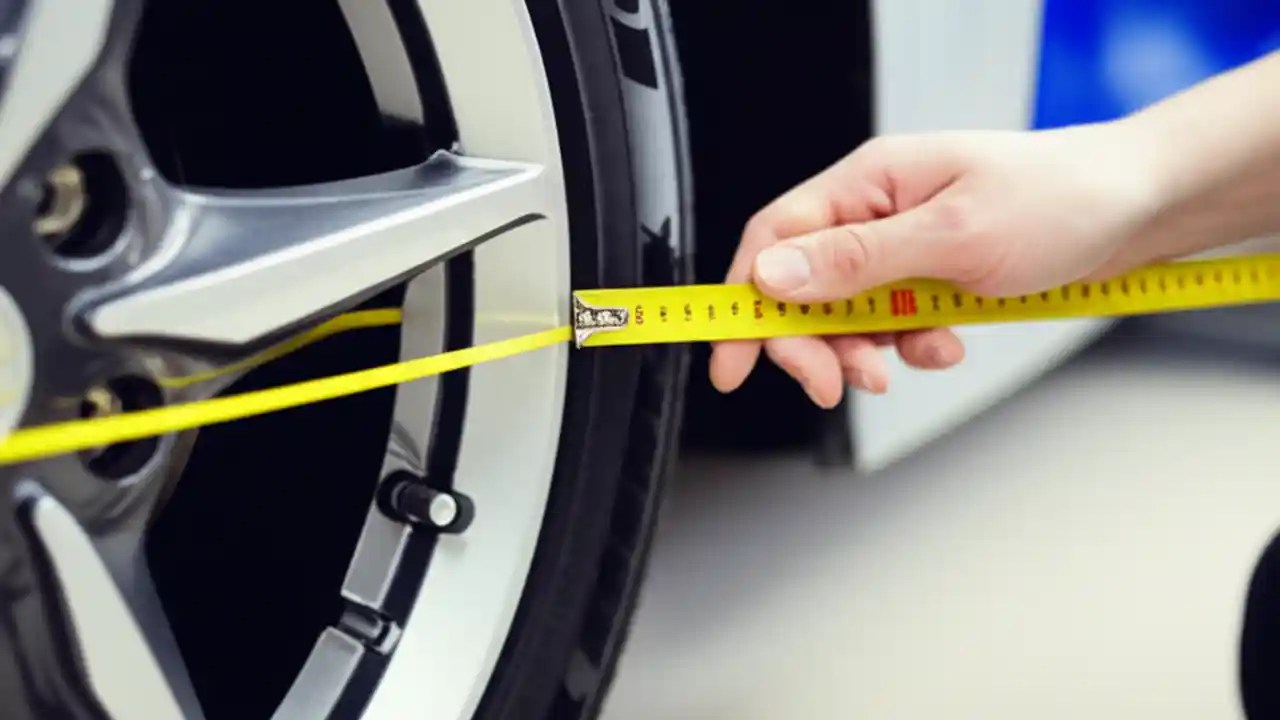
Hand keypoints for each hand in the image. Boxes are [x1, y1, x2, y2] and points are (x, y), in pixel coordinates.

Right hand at [709, 121, 1163, 407]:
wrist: (1135, 210)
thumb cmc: (1056, 200)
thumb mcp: (952, 234)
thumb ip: (857, 261)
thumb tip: (772, 275)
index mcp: (866, 183)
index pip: (774, 240)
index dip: (743, 301)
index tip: (730, 362)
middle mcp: (873, 214)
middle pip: (801, 288)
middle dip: (809, 343)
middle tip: (832, 386)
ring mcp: (900, 248)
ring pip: (844, 315)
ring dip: (864, 351)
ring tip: (901, 366)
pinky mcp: (927, 279)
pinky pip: (891, 325)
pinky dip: (909, 346)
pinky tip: (944, 345)